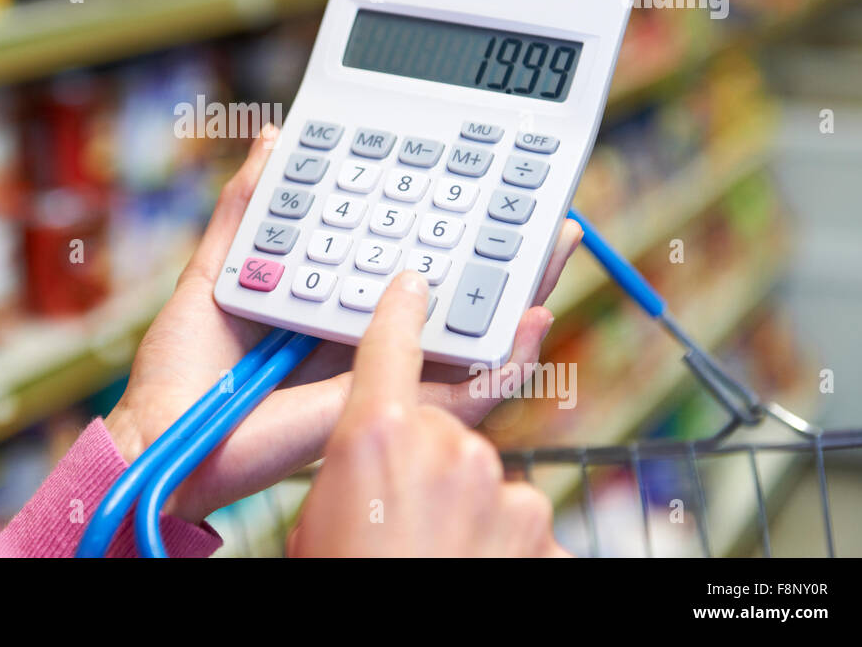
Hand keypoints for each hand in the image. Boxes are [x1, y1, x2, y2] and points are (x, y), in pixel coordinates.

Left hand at [104, 125, 580, 523]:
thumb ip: (247, 211)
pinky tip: (531, 323)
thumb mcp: (216, 272)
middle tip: (543, 210)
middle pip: (454, 298)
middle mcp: (365, 340)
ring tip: (556, 244)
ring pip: (472, 339)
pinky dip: (504, 364)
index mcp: (334, 309)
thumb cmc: (184, 369)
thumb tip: (273, 140)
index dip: (447, 227)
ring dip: (523, 294)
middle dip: (503, 255)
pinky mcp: (384, 409)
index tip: (482, 183)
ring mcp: (380, 374)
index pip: (407, 264)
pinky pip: (461, 394)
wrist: (165, 431)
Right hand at [288, 270, 567, 556]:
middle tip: (398, 520)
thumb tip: (376, 470)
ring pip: (485, 481)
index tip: (417, 284)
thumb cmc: (344, 578)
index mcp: (376, 436)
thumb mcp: (318, 520)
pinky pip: (518, 523)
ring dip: (466, 510)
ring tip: (432, 556)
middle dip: (428, 465)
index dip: (403, 309)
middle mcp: (447, 448)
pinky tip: (470, 569)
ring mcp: (503, 489)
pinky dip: (500, 545)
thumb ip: (355, 471)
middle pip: (443, 431)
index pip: (392, 346)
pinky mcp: (543, 532)